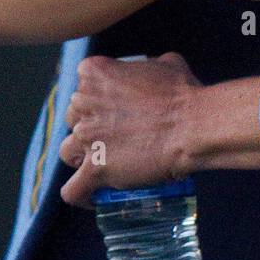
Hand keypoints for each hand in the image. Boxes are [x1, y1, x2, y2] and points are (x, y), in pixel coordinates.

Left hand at [59, 52, 201, 208]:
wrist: (192, 126)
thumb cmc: (183, 93)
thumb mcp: (166, 63)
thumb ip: (148, 66)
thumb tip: (152, 71)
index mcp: (95, 73)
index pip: (83, 81)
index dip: (99, 93)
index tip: (114, 102)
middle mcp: (84, 102)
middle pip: (73, 116)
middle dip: (90, 123)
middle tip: (115, 132)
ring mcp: (87, 137)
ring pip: (67, 151)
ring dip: (82, 156)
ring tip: (104, 161)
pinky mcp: (95, 169)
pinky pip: (72, 190)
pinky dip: (81, 195)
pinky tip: (93, 195)